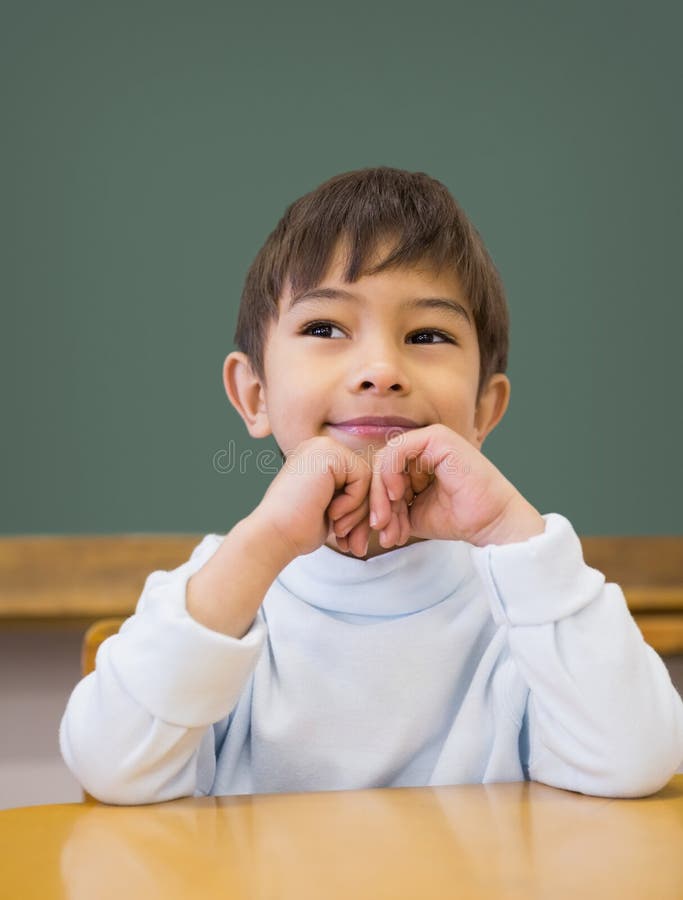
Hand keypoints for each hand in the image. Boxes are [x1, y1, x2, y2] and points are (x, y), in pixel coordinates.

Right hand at [256, 437, 372, 558]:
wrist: (274, 535)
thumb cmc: (299, 529)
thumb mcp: (335, 509)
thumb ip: (354, 496)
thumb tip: (387, 500)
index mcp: (320, 457)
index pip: (360, 480)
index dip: (360, 511)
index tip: (349, 537)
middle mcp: (321, 446)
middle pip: (367, 478)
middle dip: (363, 513)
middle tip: (353, 541)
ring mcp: (323, 446)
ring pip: (368, 479)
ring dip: (358, 511)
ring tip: (339, 528)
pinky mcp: (327, 453)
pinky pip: (363, 477)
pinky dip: (353, 502)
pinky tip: (332, 512)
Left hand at [332, 424, 544, 549]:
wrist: (490, 523)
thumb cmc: (458, 518)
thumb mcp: (412, 513)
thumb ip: (390, 506)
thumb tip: (364, 515)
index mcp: (418, 460)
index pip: (382, 474)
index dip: (376, 502)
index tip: (381, 530)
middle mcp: (423, 446)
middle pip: (380, 467)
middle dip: (377, 501)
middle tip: (380, 527)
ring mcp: (431, 438)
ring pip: (385, 460)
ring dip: (381, 493)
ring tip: (388, 520)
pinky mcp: (437, 437)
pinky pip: (397, 450)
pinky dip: (390, 474)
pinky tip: (397, 496)